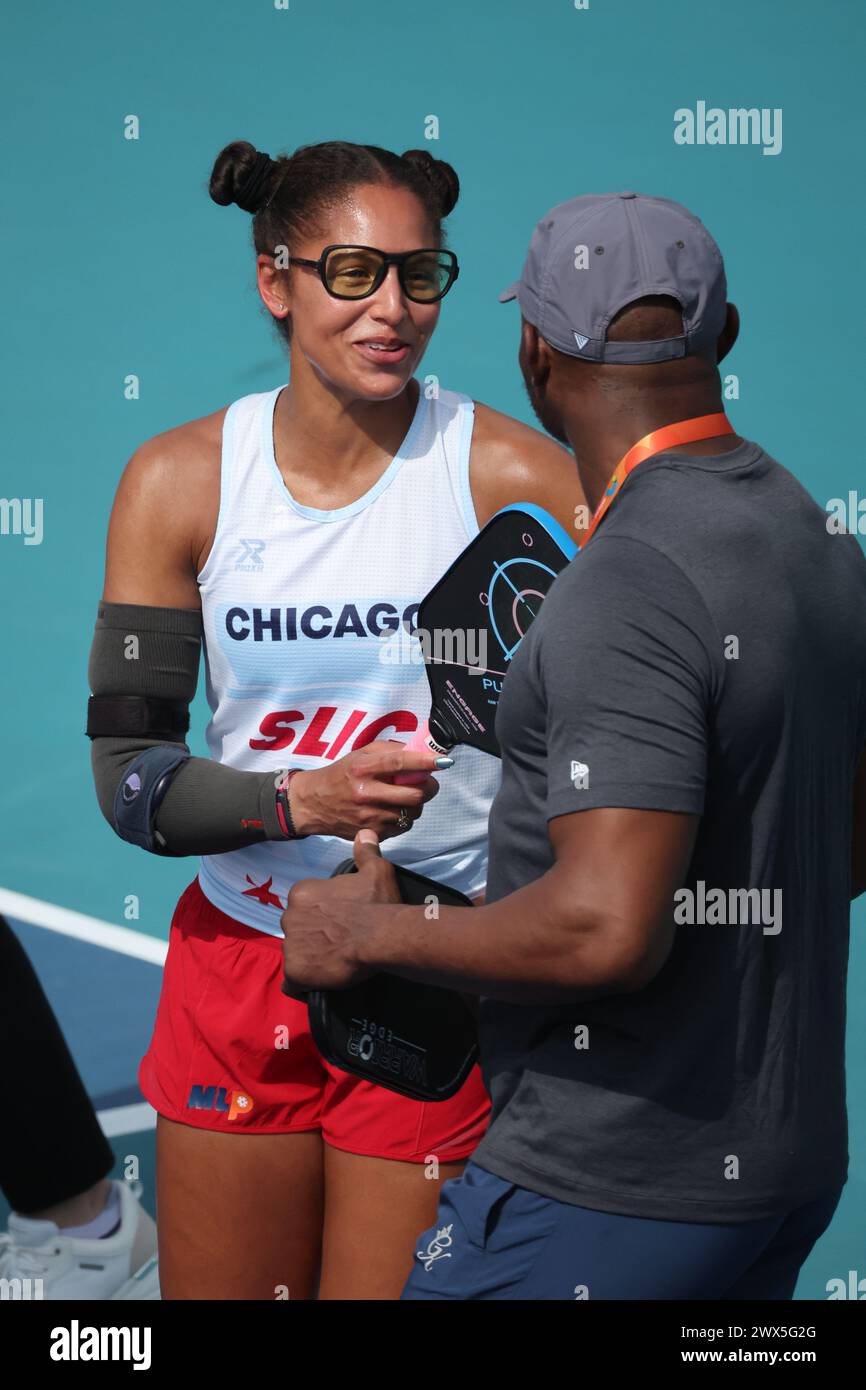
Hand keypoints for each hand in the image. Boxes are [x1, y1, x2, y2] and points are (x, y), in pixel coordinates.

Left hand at [281, 830, 400, 994]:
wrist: (381, 936)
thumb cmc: (376, 903)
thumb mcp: (376, 871)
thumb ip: (366, 852)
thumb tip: (364, 832)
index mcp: (302, 892)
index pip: (303, 907)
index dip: (320, 916)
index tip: (338, 922)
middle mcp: (289, 916)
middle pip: (297, 930)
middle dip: (312, 937)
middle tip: (337, 943)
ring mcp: (290, 945)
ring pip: (296, 954)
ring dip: (310, 959)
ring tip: (334, 963)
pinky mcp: (295, 971)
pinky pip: (293, 982)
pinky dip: (304, 983)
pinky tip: (320, 982)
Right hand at [288, 740, 443, 840]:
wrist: (313, 804)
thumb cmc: (340, 774)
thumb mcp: (360, 754)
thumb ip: (389, 751)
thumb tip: (420, 752)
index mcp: (362, 769)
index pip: (400, 763)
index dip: (426, 762)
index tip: (443, 761)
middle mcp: (366, 793)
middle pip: (415, 794)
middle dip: (428, 787)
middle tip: (426, 782)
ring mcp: (369, 817)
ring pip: (412, 812)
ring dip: (416, 803)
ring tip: (405, 796)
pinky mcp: (371, 833)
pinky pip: (402, 826)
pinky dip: (404, 817)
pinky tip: (393, 809)